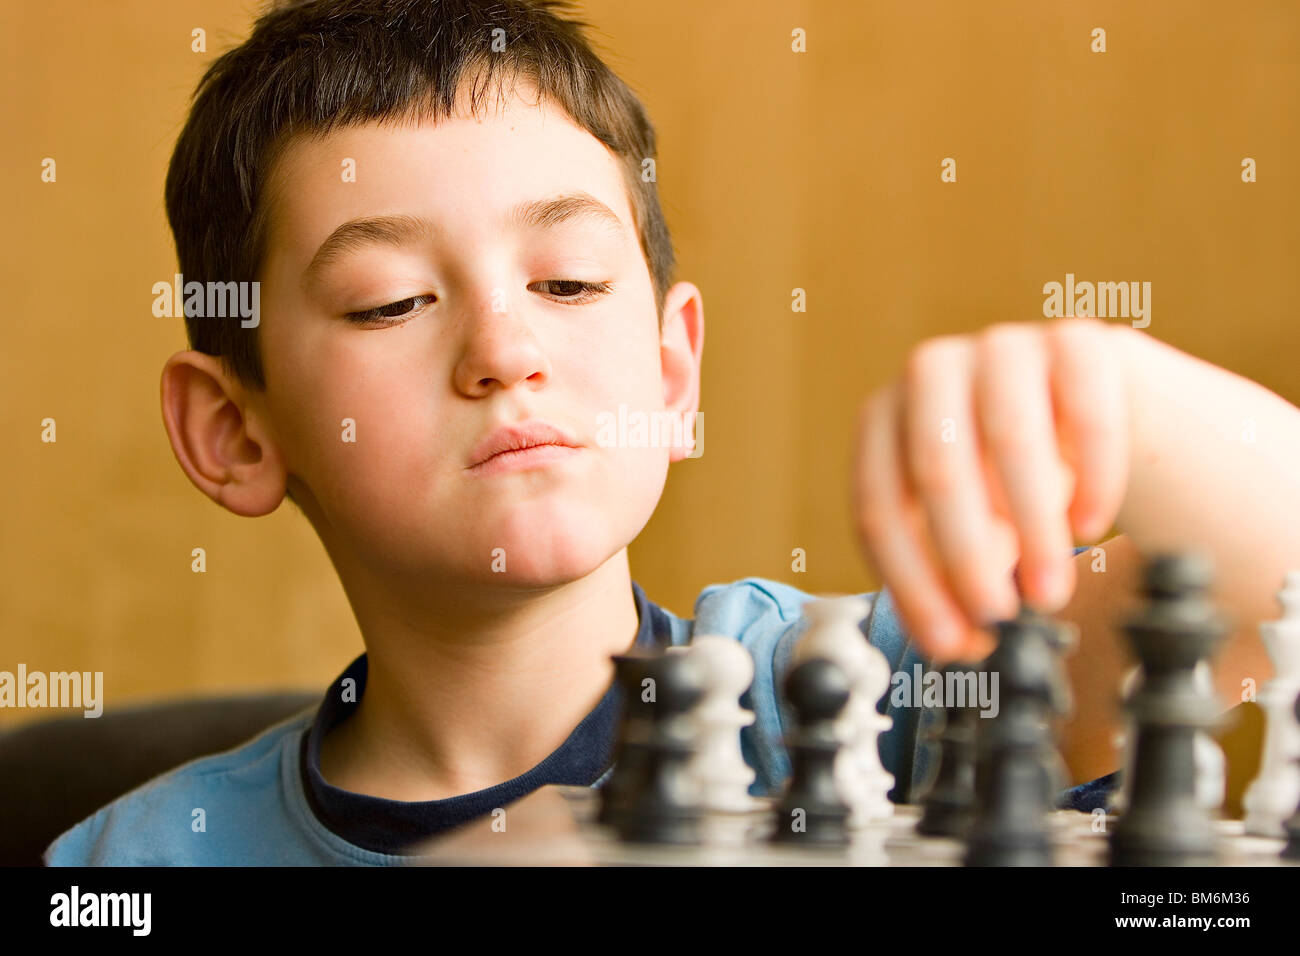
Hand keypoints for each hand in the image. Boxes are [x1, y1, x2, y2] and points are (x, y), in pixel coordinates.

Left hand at [851, 318, 1130, 659]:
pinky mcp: (1078, 342)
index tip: (947, 641)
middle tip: (997, 616)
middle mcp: (932, 372)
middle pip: (936, 466)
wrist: (1095, 408)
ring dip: (1031, 526)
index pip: (878, 503)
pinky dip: (1090, 475)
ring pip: (1009, 436)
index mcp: (883, 418)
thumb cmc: (1011, 478)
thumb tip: (955, 645)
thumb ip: (952, 577)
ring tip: (1048, 590)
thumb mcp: (969, 527)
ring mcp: (1003, 347)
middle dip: (966, 555)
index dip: (909, 579)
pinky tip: (1092, 525)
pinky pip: (1084, 409)